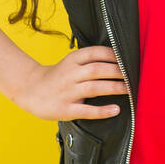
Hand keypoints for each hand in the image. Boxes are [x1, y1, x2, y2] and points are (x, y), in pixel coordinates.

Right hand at [10, 45, 128, 121]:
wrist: (30, 89)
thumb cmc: (57, 76)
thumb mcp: (71, 62)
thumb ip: (90, 60)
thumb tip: (119, 59)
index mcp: (72, 60)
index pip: (95, 53)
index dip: (113, 54)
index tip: (128, 58)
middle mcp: (70, 74)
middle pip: (97, 69)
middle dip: (117, 71)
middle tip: (134, 75)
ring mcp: (68, 92)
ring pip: (94, 88)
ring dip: (114, 88)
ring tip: (129, 89)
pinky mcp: (65, 109)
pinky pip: (86, 110)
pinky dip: (102, 111)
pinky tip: (115, 110)